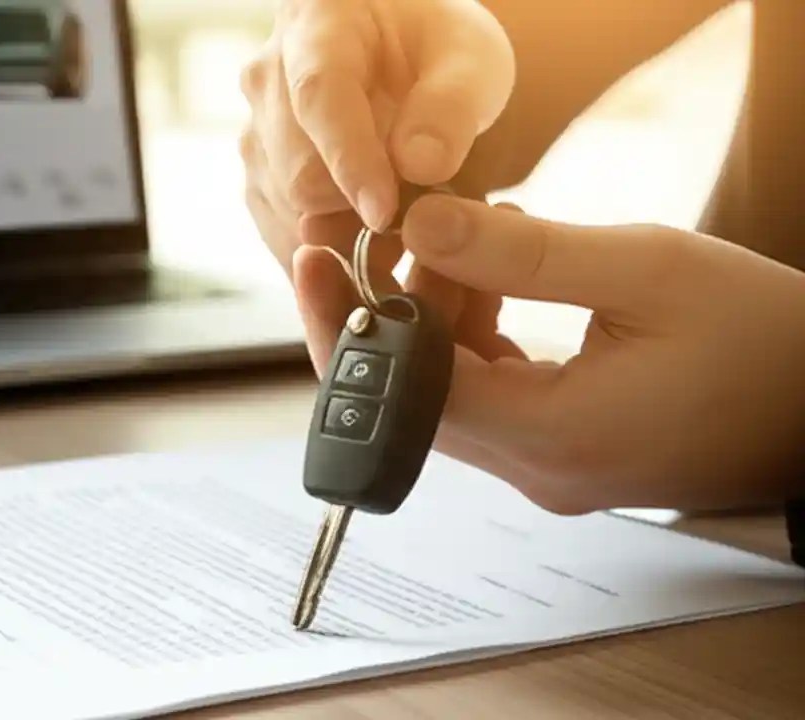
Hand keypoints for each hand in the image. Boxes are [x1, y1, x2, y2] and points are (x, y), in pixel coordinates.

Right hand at [238, 0, 517, 358]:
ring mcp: (256, 130)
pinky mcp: (259, 177)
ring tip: (405, 222)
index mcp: (316, 23)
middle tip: (423, 221)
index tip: (384, 212)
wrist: (402, 61)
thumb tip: (420, 164)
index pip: (320, 97)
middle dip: (360, 211)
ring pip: (288, 210)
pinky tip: (373, 239)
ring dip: (349, 235)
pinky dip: (329, 251)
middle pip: (298, 171)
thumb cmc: (435, 50)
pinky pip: (283, 234)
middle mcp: (268, 75)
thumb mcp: (470, 58)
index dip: (350, 161)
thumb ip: (452, 105)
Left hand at [293, 194, 804, 513]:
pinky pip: (488, 398)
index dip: (349, 321)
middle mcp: (540, 471)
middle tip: (378, 239)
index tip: (316, 260)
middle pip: (415, 399)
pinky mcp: (564, 454)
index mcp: (555, 437)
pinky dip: (473, 340)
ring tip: (462, 243)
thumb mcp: (648, 270)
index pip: (408, 392)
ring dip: (435, 320)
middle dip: (386, 313)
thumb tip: (423, 226)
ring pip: (450, 394)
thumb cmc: (768, 342)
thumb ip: (524, 254)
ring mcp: (550, 470)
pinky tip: (492, 282)